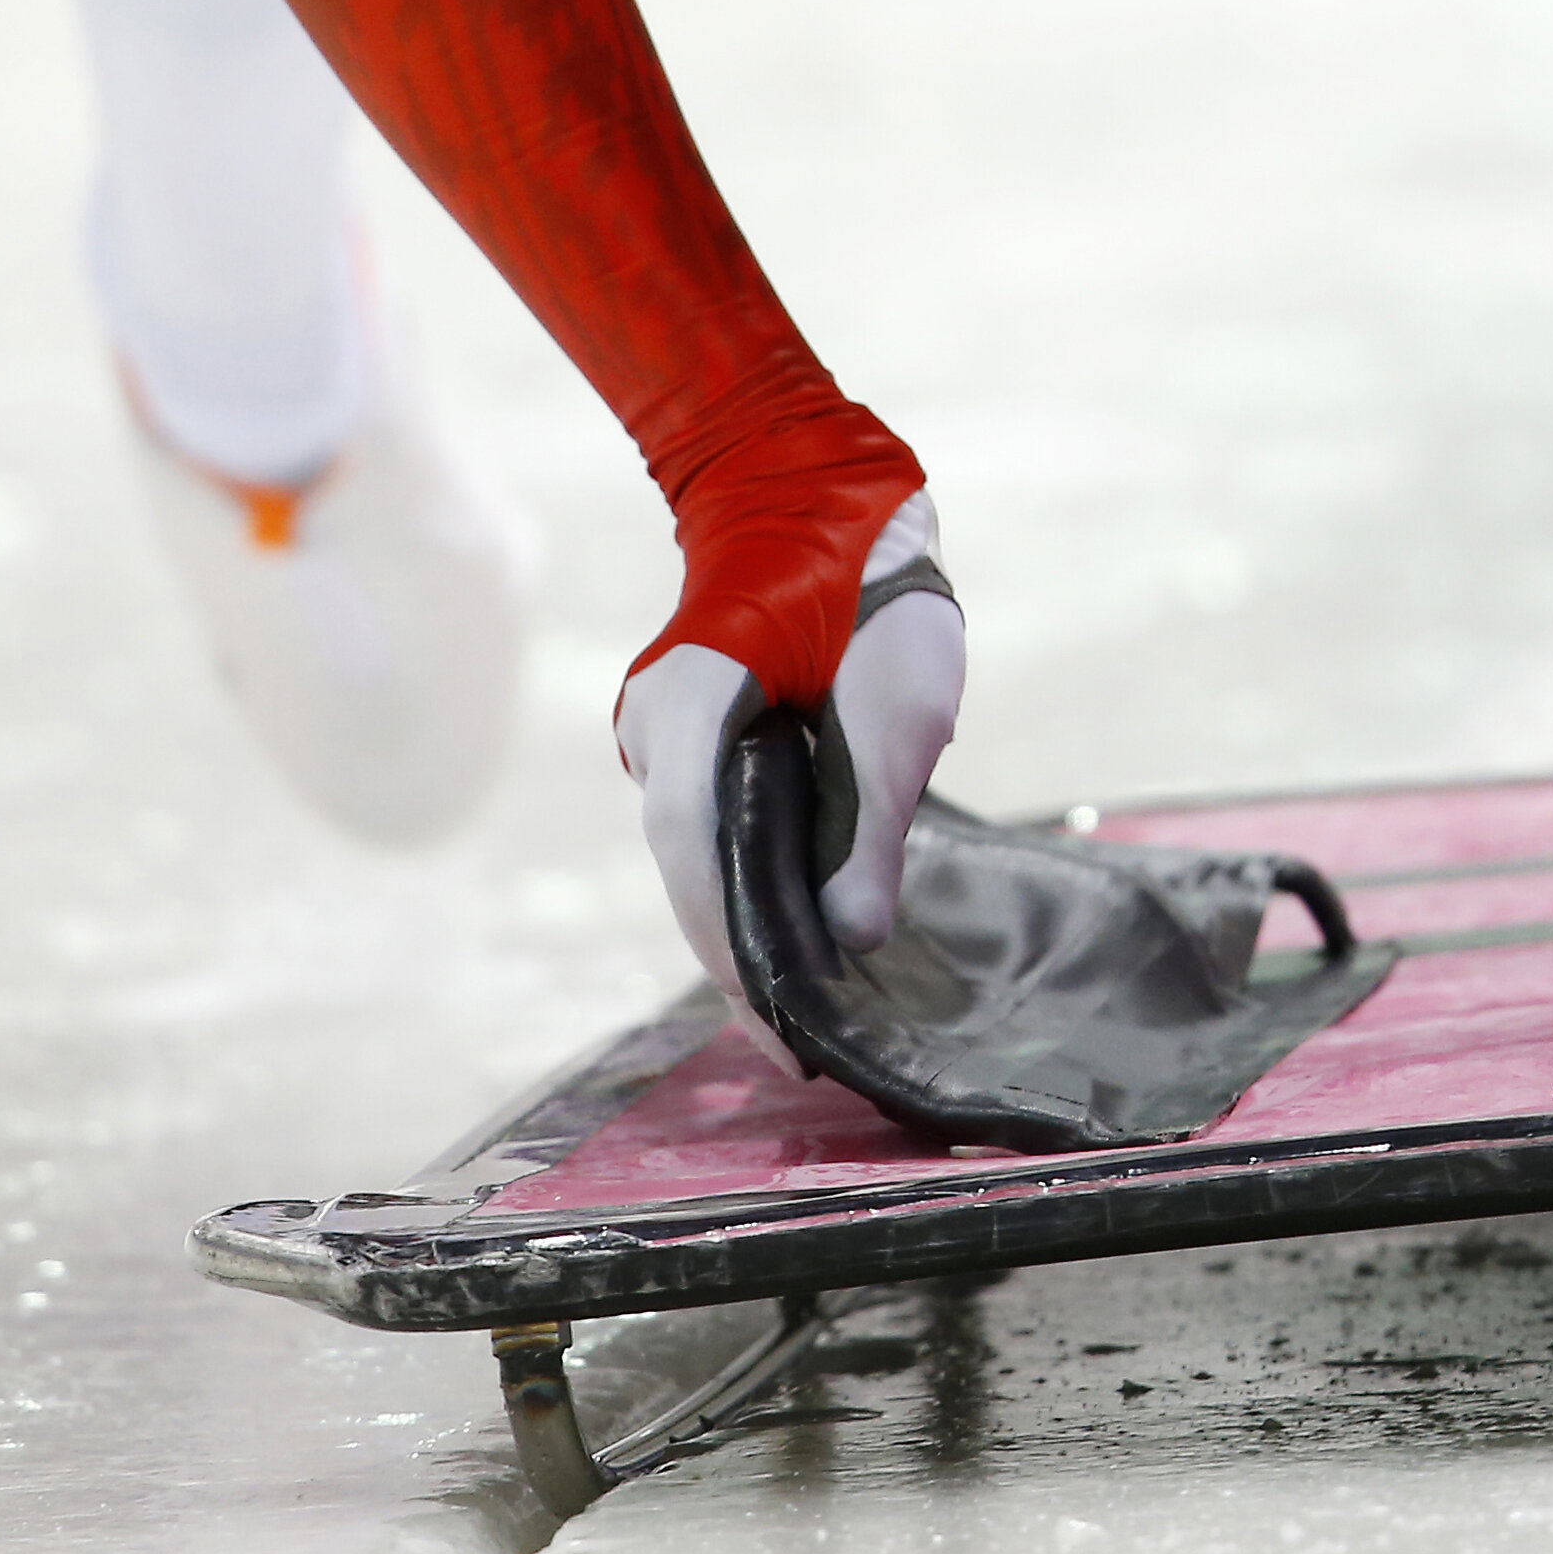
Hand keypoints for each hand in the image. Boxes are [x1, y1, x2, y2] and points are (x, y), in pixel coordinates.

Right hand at [618, 491, 964, 1021]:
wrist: (823, 500)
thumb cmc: (875, 589)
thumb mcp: (898, 702)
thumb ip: (874, 820)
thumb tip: (853, 939)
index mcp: (693, 706)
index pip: (698, 852)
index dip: (737, 946)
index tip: (782, 1024)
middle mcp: (654, 729)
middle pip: (685, 872)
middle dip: (736, 963)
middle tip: (793, 1053)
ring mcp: (659, 736)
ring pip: (690, 860)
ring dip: (736, 933)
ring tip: (791, 1022)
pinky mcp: (684, 746)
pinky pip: (704, 837)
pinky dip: (739, 892)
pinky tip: (783, 946)